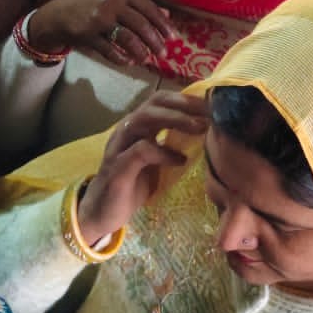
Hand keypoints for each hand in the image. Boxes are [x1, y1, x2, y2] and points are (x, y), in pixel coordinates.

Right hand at [27, 0, 175, 66]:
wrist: (58, 14)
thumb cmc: (90, 4)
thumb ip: (139, 5)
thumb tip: (167, 14)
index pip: (147, 7)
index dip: (162, 23)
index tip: (173, 37)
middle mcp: (111, 4)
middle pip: (140, 24)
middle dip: (155, 41)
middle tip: (164, 54)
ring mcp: (99, 20)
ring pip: (127, 38)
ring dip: (140, 51)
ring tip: (147, 59)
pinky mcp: (88, 36)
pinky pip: (109, 50)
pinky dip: (121, 58)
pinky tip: (128, 62)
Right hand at [76, 93, 208, 245]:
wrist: (101, 212)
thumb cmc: (132, 184)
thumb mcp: (155, 160)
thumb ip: (171, 144)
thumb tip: (204, 134)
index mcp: (137, 126)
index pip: (161, 100)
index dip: (186, 99)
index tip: (211, 104)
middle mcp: (127, 130)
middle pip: (154, 103)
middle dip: (183, 104)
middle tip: (208, 113)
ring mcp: (120, 146)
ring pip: (144, 118)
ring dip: (175, 119)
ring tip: (199, 129)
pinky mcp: (118, 168)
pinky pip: (141, 150)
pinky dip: (164, 152)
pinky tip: (181, 160)